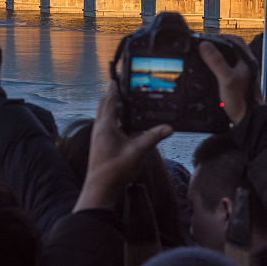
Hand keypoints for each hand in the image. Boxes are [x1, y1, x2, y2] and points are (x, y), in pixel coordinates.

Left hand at [74, 84, 171, 212]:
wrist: (100, 188)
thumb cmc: (115, 170)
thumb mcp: (138, 151)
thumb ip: (153, 137)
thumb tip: (169, 128)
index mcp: (106, 125)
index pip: (109, 100)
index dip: (114, 88)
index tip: (117, 78)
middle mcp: (99, 128)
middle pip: (104, 105)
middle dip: (112, 95)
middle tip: (121, 87)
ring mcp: (97, 136)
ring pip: (103, 115)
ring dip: (111, 107)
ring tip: (122, 102)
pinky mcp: (99, 143)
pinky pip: (105, 124)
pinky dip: (112, 118)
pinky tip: (122, 124)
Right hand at [199, 40, 253, 124]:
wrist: (248, 118)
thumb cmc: (242, 101)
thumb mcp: (226, 79)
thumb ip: (216, 61)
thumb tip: (205, 45)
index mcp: (247, 60)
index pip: (236, 40)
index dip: (221, 37)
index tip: (209, 38)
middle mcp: (248, 65)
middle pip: (233, 48)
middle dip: (220, 45)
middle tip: (207, 45)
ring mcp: (245, 73)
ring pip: (232, 58)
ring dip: (220, 55)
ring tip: (208, 56)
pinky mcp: (240, 82)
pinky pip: (230, 68)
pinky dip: (221, 66)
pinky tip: (214, 71)